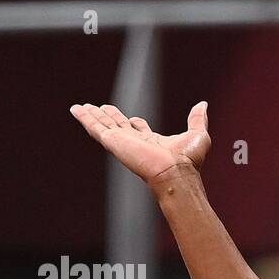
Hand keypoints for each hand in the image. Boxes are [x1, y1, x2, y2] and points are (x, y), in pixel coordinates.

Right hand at [69, 101, 210, 184]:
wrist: (175, 173)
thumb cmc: (188, 161)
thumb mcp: (197, 135)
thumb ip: (198, 119)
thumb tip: (203, 105)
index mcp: (152, 143)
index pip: (139, 130)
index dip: (135, 123)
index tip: (132, 118)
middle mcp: (135, 143)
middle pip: (118, 126)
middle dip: (108, 117)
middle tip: (98, 108)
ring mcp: (123, 143)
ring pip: (103, 126)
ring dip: (92, 116)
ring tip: (80, 107)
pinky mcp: (114, 142)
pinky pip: (95, 127)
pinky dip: (85, 118)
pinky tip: (76, 110)